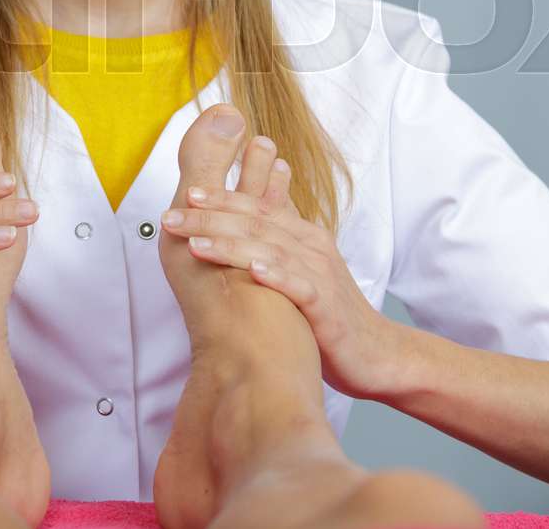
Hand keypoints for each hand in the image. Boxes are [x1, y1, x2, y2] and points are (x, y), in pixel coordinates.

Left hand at [160, 143, 406, 399]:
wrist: (376, 353)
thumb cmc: (328, 312)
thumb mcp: (299, 270)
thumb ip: (274, 245)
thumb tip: (238, 227)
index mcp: (301, 236)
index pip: (256, 208)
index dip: (221, 199)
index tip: (186, 194)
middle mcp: (310, 247)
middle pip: (256, 223)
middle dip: (212, 217)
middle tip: (173, 217)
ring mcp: (320, 274)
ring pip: (271, 250)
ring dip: (232, 244)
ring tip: (196, 243)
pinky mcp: (326, 306)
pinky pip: (299, 286)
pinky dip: (276, 276)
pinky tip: (252, 272)